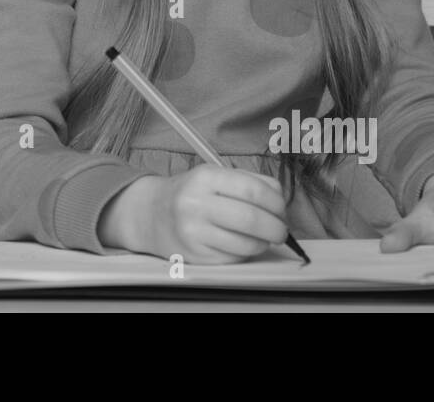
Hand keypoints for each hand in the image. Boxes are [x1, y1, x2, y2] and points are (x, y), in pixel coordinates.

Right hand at [136, 165, 290, 263]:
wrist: (151, 214)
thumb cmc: (191, 193)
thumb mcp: (213, 175)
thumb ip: (248, 181)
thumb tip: (280, 201)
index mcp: (205, 177)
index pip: (253, 189)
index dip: (276, 202)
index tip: (282, 209)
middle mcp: (196, 204)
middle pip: (251, 219)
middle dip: (276, 227)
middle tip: (281, 230)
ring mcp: (194, 232)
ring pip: (246, 243)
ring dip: (264, 243)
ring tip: (264, 237)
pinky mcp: (195, 255)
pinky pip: (234, 258)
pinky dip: (246, 252)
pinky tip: (243, 244)